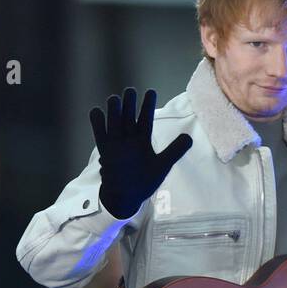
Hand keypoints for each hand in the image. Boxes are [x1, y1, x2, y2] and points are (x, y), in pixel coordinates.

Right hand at [90, 88, 192, 219]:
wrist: (127, 197)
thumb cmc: (144, 182)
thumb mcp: (162, 165)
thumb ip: (174, 151)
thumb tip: (189, 138)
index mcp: (143, 140)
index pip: (146, 119)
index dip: (148, 106)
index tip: (151, 91)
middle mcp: (129, 139)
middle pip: (128, 118)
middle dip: (129, 104)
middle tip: (130, 90)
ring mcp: (116, 144)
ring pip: (114, 123)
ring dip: (114, 112)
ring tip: (114, 98)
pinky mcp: (106, 152)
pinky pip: (100, 136)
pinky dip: (97, 124)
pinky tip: (96, 111)